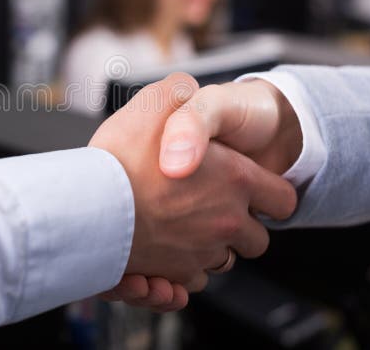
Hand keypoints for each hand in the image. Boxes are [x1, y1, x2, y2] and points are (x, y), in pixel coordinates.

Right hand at [89, 74, 296, 310]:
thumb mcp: (155, 102)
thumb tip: (186, 87)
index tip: (252, 190)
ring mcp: (202, 252)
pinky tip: (164, 252)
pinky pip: (193, 281)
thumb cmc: (119, 160)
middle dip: (240, 227)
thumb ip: (179, 90)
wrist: (85, 209)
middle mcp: (226, 221)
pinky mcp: (176, 276)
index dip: (270, 194)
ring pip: (224, 260)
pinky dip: (183, 271)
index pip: (284, 200)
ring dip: (209, 248)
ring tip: (181, 228)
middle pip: (257, 239)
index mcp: (236, 180)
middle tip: (211, 209)